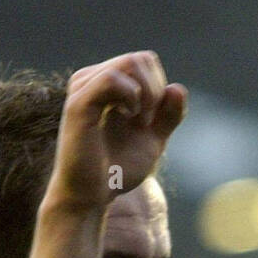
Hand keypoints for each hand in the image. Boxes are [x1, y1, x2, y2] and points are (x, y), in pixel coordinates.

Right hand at [47, 51, 186, 211]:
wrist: (91, 197)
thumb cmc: (116, 171)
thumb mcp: (152, 141)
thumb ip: (167, 116)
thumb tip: (178, 88)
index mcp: (105, 85)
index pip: (144, 62)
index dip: (158, 88)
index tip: (150, 121)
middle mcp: (91, 80)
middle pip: (140, 59)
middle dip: (155, 90)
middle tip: (146, 123)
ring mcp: (83, 88)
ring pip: (129, 63)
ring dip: (147, 95)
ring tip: (139, 123)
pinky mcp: (79, 103)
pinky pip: (111, 79)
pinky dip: (132, 96)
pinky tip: (130, 118)